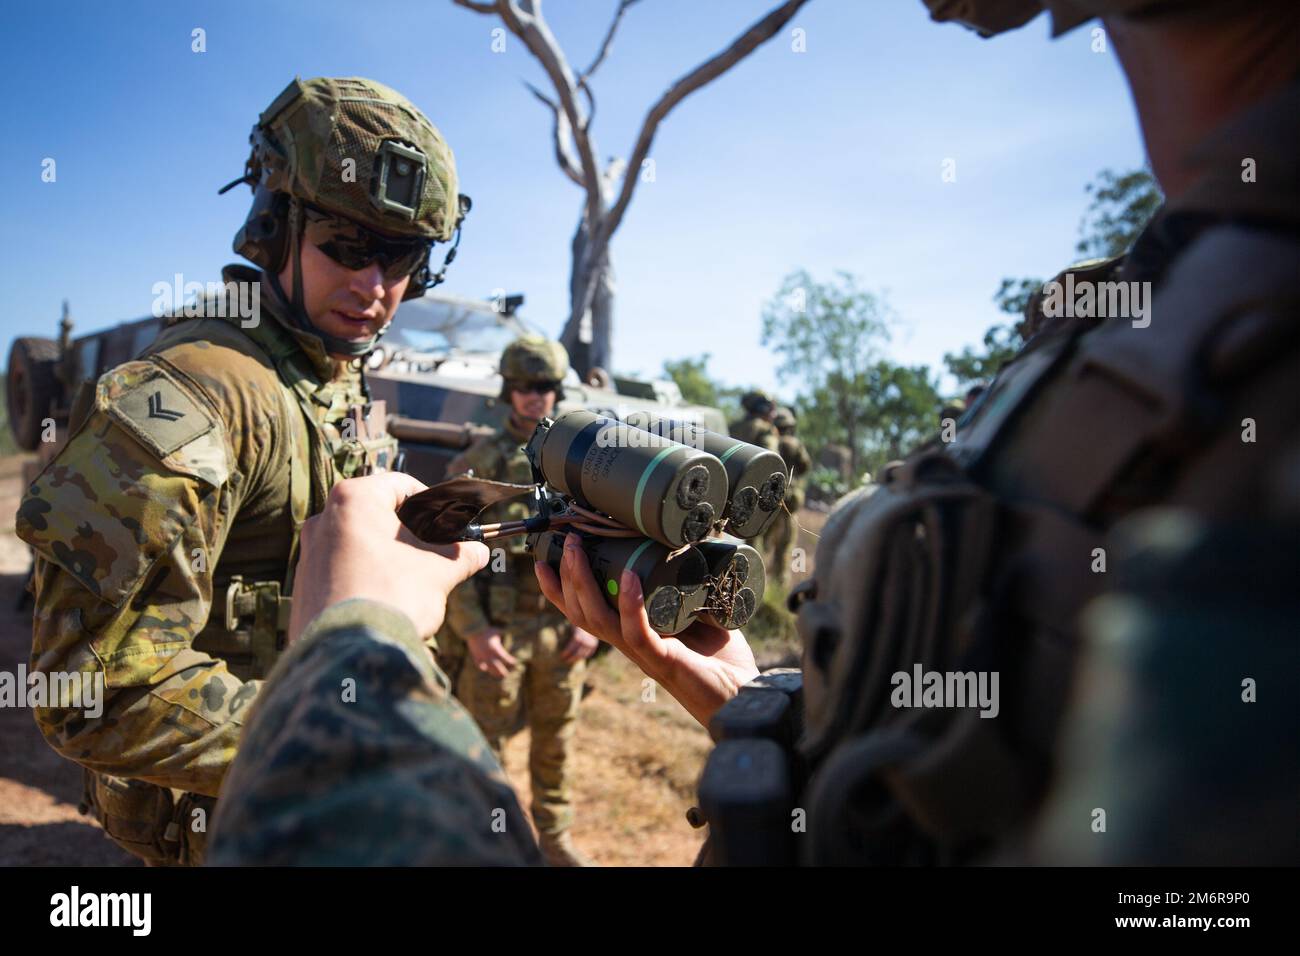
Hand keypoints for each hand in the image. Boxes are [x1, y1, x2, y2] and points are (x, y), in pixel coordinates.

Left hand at [287, 473, 489, 643]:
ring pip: (355, 543)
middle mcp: (323, 520)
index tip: (445, 521)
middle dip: (404, 532)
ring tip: (408, 581)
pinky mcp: (302, 585)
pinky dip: (362, 577)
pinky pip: (340, 570)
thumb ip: (460, 555)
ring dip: (382, 555)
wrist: (351, 653)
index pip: (400, 485)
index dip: (429, 502)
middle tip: (430, 551)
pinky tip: (382, 600)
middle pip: (375, 514)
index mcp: (354, 500)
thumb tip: (477, 552)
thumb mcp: (440, 571)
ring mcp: (308, 553)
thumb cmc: (395, 596)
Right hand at [466, 626, 517, 678]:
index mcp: (496, 650)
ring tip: (498, 675)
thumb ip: (504, 637)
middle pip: (498, 667)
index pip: (506, 659)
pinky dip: (482, 667)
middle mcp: (489, 655)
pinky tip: (485, 669)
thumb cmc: (488, 631)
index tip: (514, 663)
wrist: (474, 630)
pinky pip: (479, 664)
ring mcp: (482, 657)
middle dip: (503, 671)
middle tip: (507, 674)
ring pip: (489, 668)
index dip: (511, 662)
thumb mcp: (498, 634)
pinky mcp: (475, 656)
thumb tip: (513, 634)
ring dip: (494, 672)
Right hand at [535, 533, 758, 728]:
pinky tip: (629, 577)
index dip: (559, 590)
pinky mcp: (664, 661)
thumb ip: (686, 589)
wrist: (746, 696)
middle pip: (581, 612)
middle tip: (569, 540)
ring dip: (584, 583)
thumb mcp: (699, 614)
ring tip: (580, 551)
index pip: (584, 612)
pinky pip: (637, 633)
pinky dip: (630, 604)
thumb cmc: (723, 661)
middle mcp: (631, 644)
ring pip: (598, 620)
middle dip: (567, 575)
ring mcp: (645, 654)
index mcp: (632, 634)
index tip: (546, 559)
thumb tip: (687, 547)